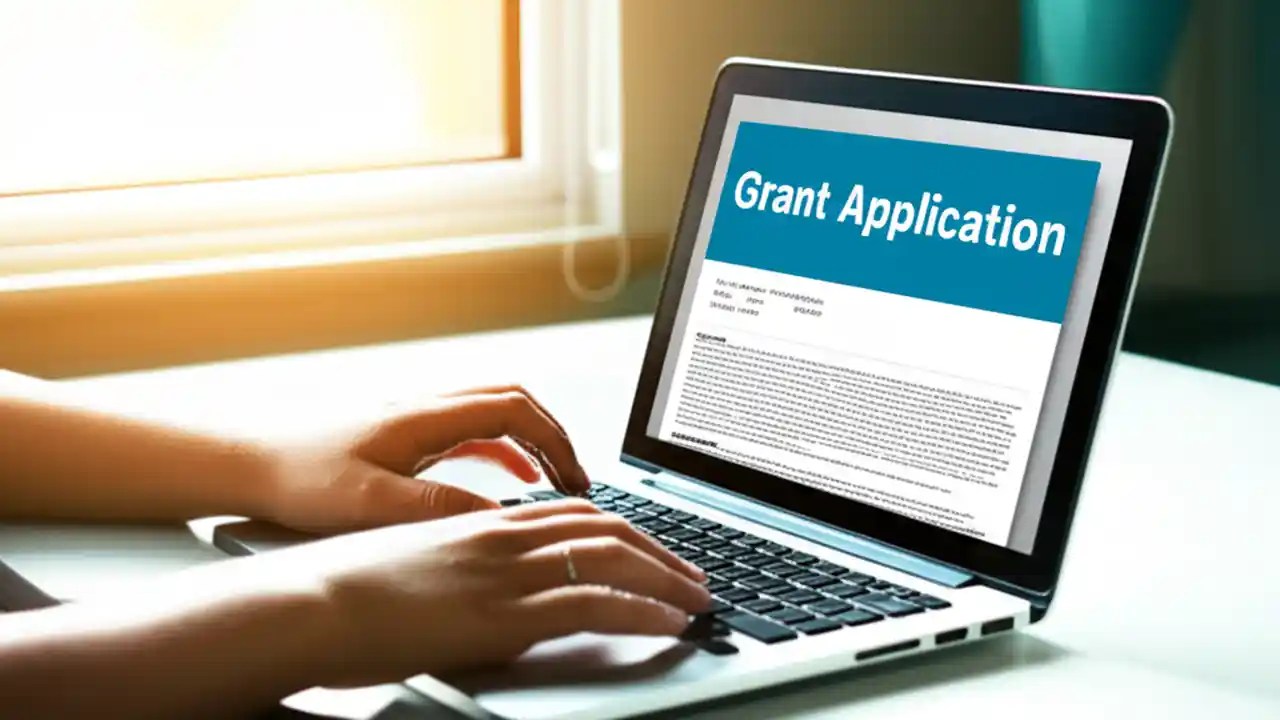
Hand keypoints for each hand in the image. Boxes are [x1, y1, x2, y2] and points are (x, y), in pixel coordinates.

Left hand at [257, 385, 589, 533]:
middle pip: (514, 402)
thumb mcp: (373, 503)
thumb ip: (439, 509)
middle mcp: (428, 409)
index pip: (515, 409)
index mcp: (427, 417)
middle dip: (554, 437)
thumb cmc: (300, 475)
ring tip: (556, 483)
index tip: (573, 480)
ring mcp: (419, 420)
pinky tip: (510, 481)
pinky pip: (473, 433)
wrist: (251, 461)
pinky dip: (505, 452)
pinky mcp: (408, 436)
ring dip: (532, 443)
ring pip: (496, 415)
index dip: (554, 440)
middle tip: (577, 479)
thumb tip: (500, 518)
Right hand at [277, 499, 709, 683]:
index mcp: (485, 525)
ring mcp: (508, 573)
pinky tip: (668, 620)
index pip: (575, 514)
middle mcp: (505, 538)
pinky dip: (644, 609)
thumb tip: (491, 597)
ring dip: (666, 578)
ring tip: (697, 598)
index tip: (650, 548)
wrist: (312, 604)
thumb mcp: (418, 570)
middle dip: (660, 552)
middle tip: (692, 575)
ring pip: (612, 558)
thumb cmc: (349, 592)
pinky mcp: (506, 614)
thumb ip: (466, 574)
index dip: (624, 529)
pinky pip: (595, 603)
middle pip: (606, 529)